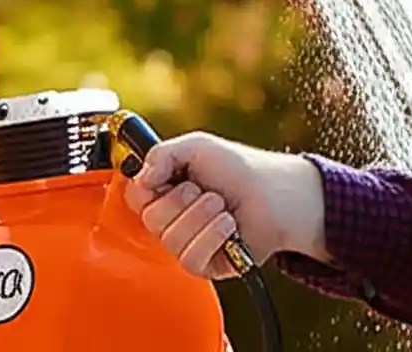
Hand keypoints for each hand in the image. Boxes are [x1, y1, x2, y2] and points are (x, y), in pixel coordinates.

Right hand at [123, 131, 327, 279]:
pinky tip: (228, 226)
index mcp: (165, 190)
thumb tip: (141, 177)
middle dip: (183, 199)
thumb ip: (161, 154)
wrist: (277, 194)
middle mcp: (173, 218)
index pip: (134, 197)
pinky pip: (191, 259)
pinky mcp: (206, 264)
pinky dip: (212, 238)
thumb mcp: (197, 146)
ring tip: (223, 207)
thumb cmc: (240, 169)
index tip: (167, 177)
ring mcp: (188, 243)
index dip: (149, 188)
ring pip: (171, 240)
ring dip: (202, 218)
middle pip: (151, 219)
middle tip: (206, 190)